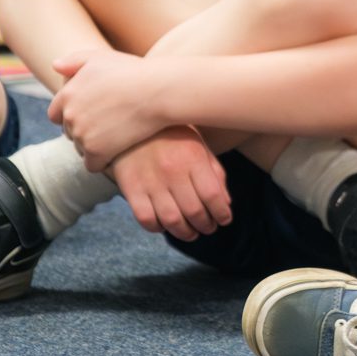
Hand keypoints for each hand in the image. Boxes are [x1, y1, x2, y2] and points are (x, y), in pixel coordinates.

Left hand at [48, 48, 168, 170]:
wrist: (160, 92)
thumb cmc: (135, 72)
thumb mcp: (102, 57)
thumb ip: (75, 60)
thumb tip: (55, 65)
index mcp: (67, 94)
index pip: (55, 114)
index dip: (72, 115)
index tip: (92, 114)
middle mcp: (70, 115)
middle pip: (69, 132)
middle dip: (84, 130)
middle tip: (108, 125)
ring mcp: (83, 134)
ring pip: (81, 148)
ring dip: (95, 146)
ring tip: (116, 137)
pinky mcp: (97, 151)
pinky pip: (92, 165)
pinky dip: (103, 162)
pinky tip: (118, 153)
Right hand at [107, 126, 231, 240]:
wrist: (132, 122)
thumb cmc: (173, 135)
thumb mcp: (199, 146)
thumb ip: (215, 173)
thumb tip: (225, 204)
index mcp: (193, 157)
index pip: (212, 195)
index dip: (221, 213)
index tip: (224, 220)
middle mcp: (172, 170)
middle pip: (194, 211)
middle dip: (206, 225)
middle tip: (209, 228)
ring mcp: (150, 181)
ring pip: (171, 219)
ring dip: (185, 233)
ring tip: (191, 233)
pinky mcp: (131, 188)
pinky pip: (145, 218)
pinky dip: (157, 228)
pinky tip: (165, 226)